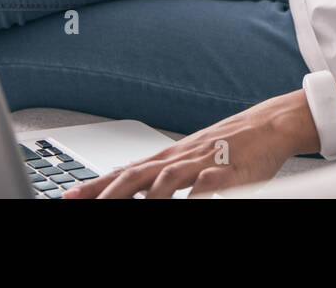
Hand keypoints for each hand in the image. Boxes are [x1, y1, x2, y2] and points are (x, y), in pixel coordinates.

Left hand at [61, 94, 309, 198]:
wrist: (268, 124)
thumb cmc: (227, 145)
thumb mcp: (186, 157)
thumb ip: (157, 173)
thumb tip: (125, 185)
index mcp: (167, 157)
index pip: (123, 173)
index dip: (94, 186)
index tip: (67, 197)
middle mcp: (180, 158)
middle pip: (138, 176)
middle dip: (110, 194)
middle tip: (87, 207)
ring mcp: (204, 162)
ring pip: (169, 178)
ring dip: (149, 197)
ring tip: (136, 210)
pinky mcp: (231, 169)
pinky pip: (210, 182)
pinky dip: (197, 194)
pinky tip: (191, 202)